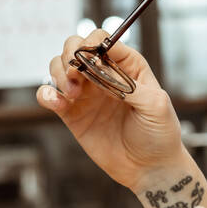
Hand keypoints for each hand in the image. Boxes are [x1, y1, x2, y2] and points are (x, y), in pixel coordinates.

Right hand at [37, 30, 184, 190]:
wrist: (150, 167)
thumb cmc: (160, 133)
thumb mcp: (156, 106)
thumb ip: (131, 85)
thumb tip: (101, 69)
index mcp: (127, 65)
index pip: (102, 40)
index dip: (92, 45)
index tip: (92, 62)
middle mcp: (103, 74)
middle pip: (74, 46)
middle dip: (69, 55)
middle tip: (76, 75)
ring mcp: (86, 93)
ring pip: (58, 66)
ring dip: (58, 73)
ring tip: (72, 94)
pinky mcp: (71, 113)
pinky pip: (49, 94)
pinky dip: (46, 93)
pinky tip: (57, 102)